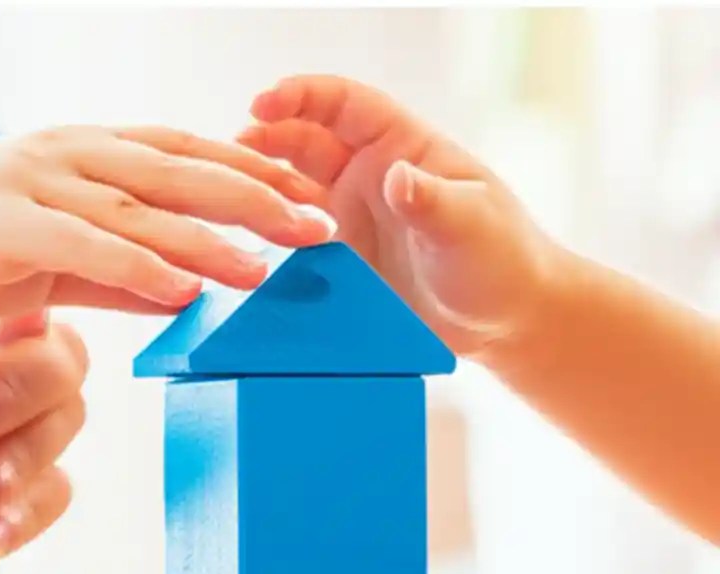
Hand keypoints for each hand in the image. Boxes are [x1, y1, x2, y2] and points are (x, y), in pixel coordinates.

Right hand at [0, 125, 335, 338]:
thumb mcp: (47, 253)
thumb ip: (115, 263)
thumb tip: (182, 285)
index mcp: (80, 152)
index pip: (182, 153)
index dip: (248, 171)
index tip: (306, 198)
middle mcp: (64, 154)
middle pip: (179, 171)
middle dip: (255, 197)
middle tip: (319, 227)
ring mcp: (32, 183)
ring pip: (141, 207)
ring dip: (212, 236)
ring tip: (273, 265)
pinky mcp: (0, 226)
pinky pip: (83, 245)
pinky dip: (138, 265)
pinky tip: (186, 289)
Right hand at [238, 75, 562, 357]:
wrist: (503, 322)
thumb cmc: (503, 260)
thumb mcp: (473, 226)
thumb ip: (433, 200)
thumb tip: (396, 176)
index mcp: (399, 146)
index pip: (342, 103)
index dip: (300, 96)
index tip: (262, 103)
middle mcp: (365, 175)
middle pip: (300, 142)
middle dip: (262, 142)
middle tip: (228, 159)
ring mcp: (346, 218)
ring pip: (286, 191)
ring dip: (255, 192)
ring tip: (225, 205)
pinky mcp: (335, 262)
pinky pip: (290, 244)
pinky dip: (264, 244)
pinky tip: (240, 255)